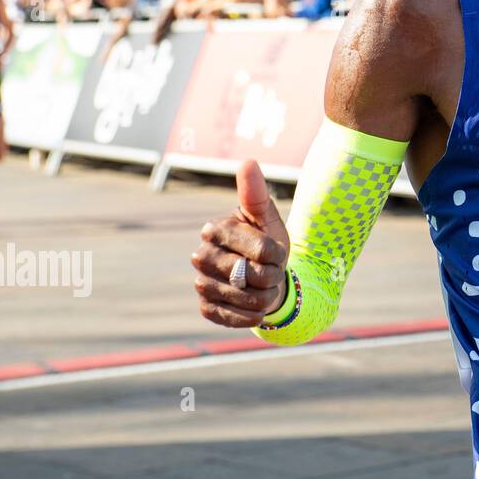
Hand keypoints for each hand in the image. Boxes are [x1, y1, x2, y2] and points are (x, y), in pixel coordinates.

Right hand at [191, 160, 290, 326]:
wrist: (263, 275)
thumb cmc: (266, 241)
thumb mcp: (267, 217)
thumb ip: (256, 193)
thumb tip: (248, 161)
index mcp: (215, 229)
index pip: (262, 250)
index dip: (278, 255)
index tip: (276, 251)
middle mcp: (200, 256)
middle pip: (254, 276)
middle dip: (272, 277)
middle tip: (269, 270)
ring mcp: (201, 283)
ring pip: (248, 299)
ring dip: (265, 297)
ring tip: (262, 286)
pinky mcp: (205, 308)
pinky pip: (233, 317)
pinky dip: (252, 315)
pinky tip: (255, 307)